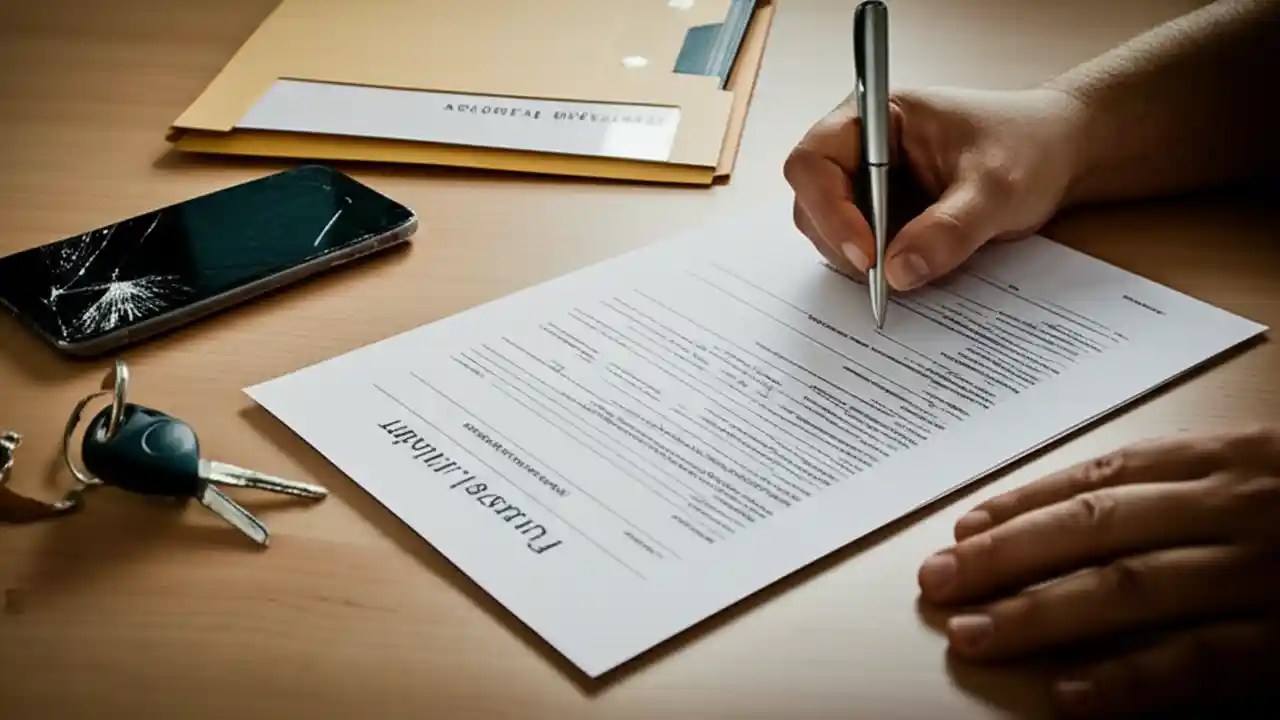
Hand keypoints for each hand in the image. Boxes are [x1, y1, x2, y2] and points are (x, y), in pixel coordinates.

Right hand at [783, 87, 1084, 289]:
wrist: (1059, 155)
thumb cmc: (1029, 148)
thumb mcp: (997, 188)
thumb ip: (949, 230)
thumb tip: (897, 274)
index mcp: (875, 117)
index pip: (814, 160)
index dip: (828, 209)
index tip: (867, 254)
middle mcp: (859, 148)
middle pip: (812, 201)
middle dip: (842, 241)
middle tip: (885, 276)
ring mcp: (867, 183)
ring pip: (829, 231)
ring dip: (860, 258)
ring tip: (912, 267)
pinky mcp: (882, 214)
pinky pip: (859, 247)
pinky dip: (878, 267)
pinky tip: (914, 268)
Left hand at [917, 428, 1279, 716]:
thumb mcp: (1264, 468)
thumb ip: (1185, 484)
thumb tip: (1081, 509)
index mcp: (1222, 460)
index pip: (1100, 476)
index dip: (1023, 503)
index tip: (963, 528)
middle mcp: (1229, 508)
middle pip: (1092, 526)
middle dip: (1004, 555)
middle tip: (937, 579)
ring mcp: (1258, 573)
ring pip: (1127, 588)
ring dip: (1038, 614)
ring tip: (971, 633)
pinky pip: (1198, 661)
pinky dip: (1128, 678)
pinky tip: (1067, 693)